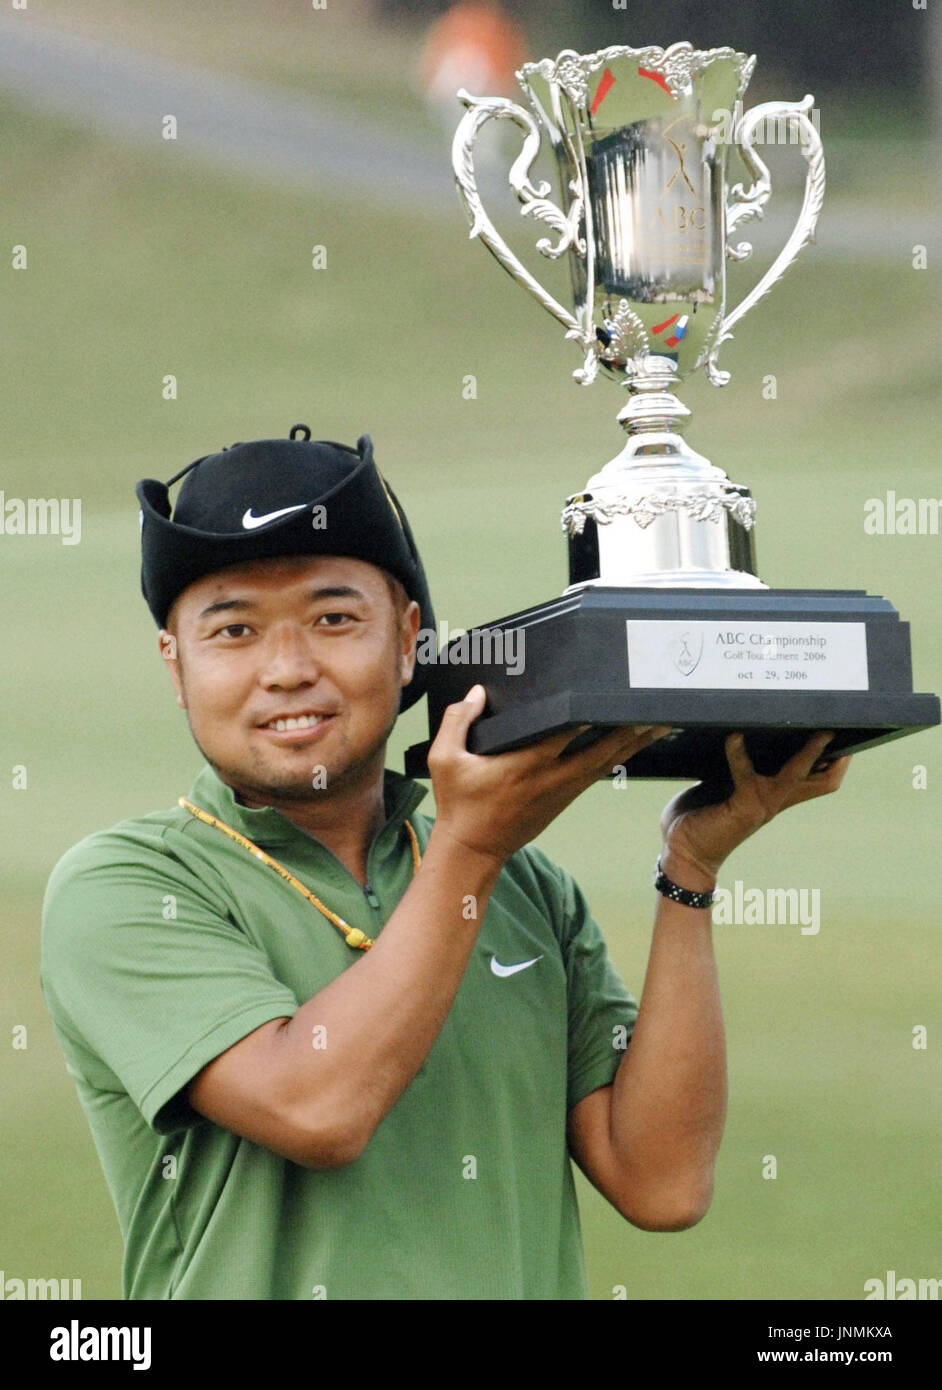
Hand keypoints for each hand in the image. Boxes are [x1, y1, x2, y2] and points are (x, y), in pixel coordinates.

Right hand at [428, 684, 670, 865]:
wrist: (472, 850)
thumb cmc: (459, 805)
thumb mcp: (443, 761)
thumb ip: (457, 721)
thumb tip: (478, 693)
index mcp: (525, 764)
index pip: (566, 732)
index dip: (590, 712)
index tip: (608, 694)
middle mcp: (551, 777)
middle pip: (602, 749)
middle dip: (630, 729)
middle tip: (657, 708)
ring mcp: (561, 792)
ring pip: (606, 762)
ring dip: (632, 743)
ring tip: (659, 723)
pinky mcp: (563, 801)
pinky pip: (596, 774)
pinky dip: (617, 757)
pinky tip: (630, 745)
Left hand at [659, 731, 851, 886]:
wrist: (683, 854)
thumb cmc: (698, 820)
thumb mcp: (721, 788)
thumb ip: (732, 768)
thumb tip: (733, 734)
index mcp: (774, 796)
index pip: (818, 781)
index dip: (835, 761)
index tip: (840, 735)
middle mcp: (776, 801)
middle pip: (825, 782)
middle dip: (835, 755)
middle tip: (835, 728)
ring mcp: (763, 805)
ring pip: (798, 774)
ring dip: (807, 751)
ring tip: (807, 727)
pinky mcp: (744, 806)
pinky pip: (746, 773)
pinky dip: (738, 752)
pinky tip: (733, 736)